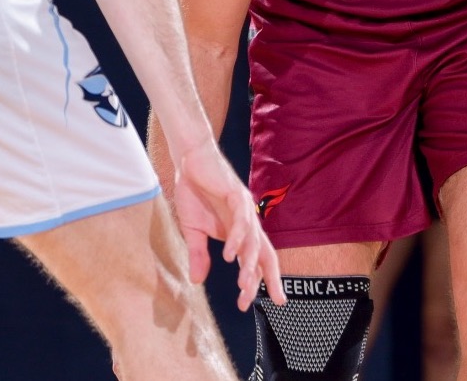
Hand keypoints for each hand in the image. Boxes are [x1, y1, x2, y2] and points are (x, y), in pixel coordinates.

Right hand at [166, 140, 285, 310]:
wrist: (190, 162)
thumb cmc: (194, 193)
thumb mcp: (193, 231)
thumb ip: (199, 254)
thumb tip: (197, 281)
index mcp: (239, 233)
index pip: (253, 262)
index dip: (253, 283)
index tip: (245, 305)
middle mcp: (247, 224)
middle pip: (264, 254)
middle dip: (271, 278)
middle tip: (276, 300)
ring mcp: (244, 210)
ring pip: (254, 241)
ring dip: (250, 264)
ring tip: (244, 285)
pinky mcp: (236, 196)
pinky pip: (240, 221)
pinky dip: (237, 239)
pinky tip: (230, 255)